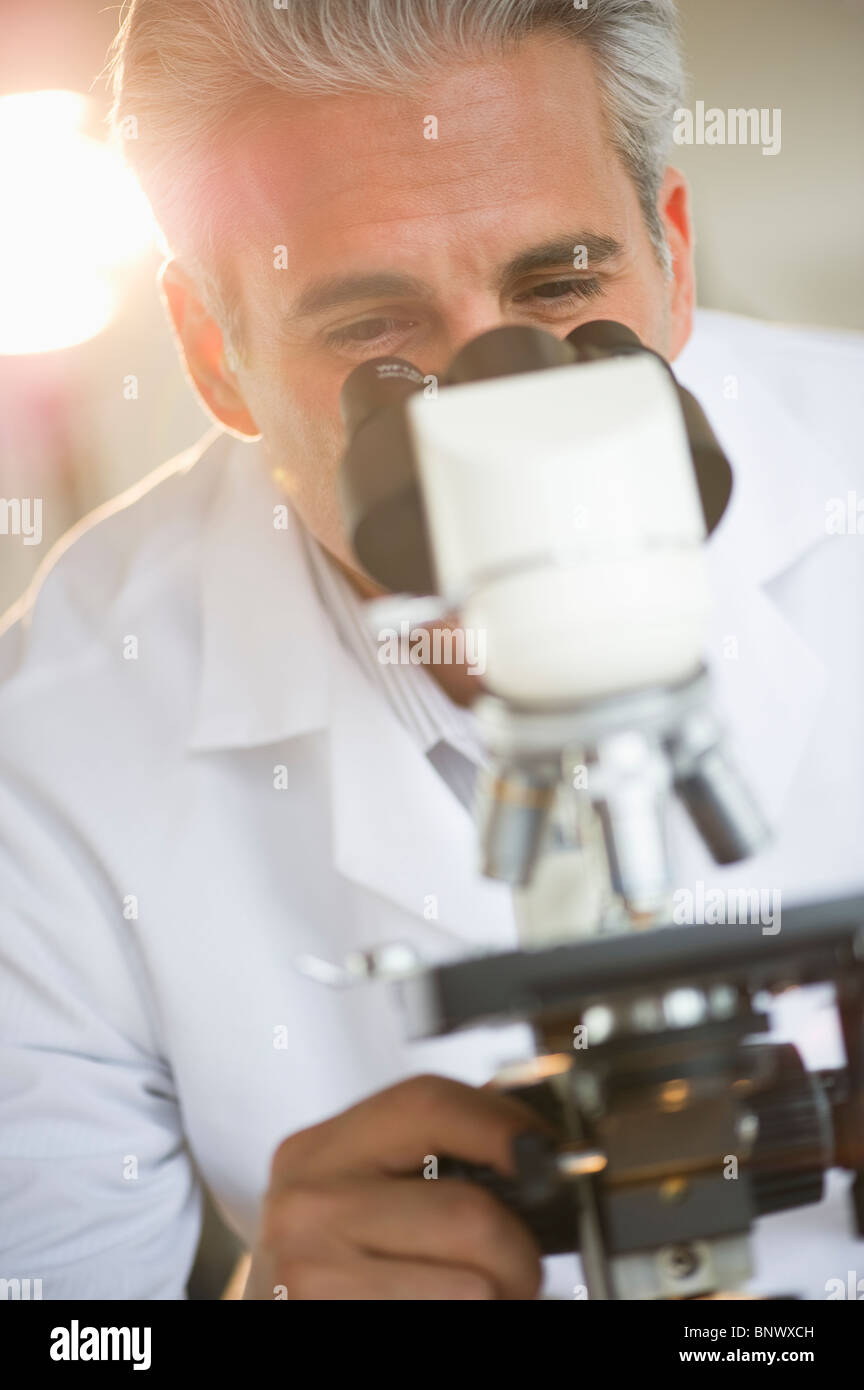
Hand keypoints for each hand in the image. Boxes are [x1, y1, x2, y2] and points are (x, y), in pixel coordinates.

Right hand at [244, 1074, 545, 1299]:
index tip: (548, 1154)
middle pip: (469, 1213)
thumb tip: (533, 1143)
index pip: (430, 1104)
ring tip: (481, 1294)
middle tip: (520, 1268)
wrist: (263, 1324)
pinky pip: (450, 1320)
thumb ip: (428, 1156)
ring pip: (474, 1287)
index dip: (506, 1126)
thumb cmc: (325, 1263)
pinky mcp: (325, 1319)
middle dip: (520, 1252)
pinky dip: (474, 1319)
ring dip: (501, 1298)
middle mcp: (307, 1204)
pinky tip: (445, 1307)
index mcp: (320, 1151)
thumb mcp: (354, 1192)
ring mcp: (312, 1273)